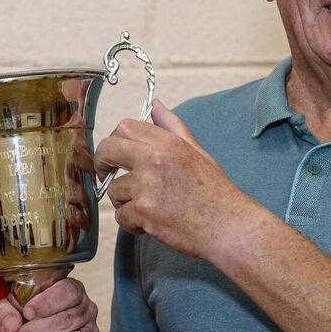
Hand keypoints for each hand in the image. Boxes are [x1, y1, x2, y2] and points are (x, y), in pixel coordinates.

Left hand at [94, 99, 249, 258]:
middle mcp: (155, 159)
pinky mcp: (144, 212)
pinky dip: (132, 224)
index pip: (124, 127)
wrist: (228, 227)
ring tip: (149, 208)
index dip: (115, 140)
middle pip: (107, 149)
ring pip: (113, 190)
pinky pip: (121, 216)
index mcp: (167, 143)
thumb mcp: (197, 152)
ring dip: (125, 202)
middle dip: (102, 163)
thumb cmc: (215, 193)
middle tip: (107, 176)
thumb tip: (156, 105)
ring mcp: (147, 186)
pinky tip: (152, 224)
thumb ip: (173, 127)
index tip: (116, 154)